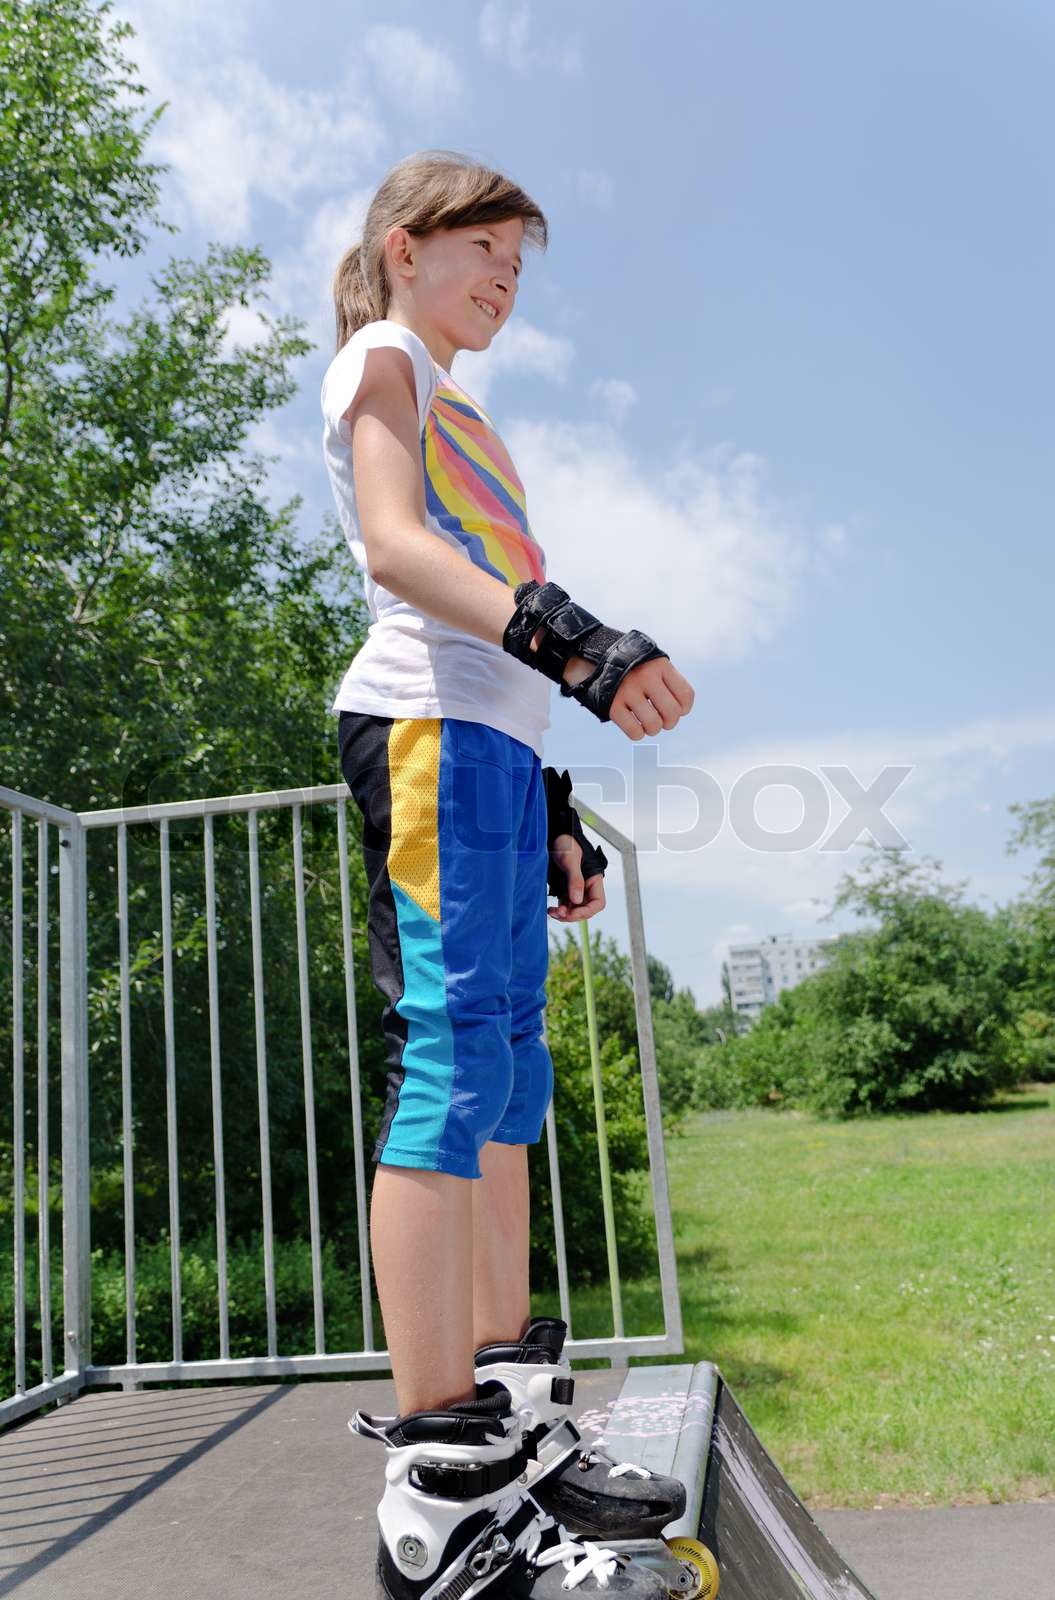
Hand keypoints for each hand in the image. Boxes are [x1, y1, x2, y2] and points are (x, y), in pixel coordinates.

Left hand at [547, 833, 605, 921]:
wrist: (553, 835)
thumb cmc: (566, 843)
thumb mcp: (570, 861)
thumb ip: (575, 880)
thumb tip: (577, 901)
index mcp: (594, 880)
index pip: (597, 903)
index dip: (586, 911)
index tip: (572, 913)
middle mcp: (586, 887)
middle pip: (585, 909)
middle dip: (572, 914)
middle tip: (558, 914)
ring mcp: (575, 889)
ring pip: (573, 909)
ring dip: (564, 914)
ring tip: (552, 912)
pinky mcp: (564, 888)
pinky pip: (564, 904)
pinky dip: (558, 910)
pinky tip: (550, 909)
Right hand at [562, 654, 694, 740]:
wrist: (591, 655)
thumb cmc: (628, 663)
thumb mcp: (650, 661)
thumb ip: (666, 680)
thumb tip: (679, 710)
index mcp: (659, 665)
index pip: (686, 695)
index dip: (684, 709)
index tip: (678, 710)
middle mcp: (645, 677)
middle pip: (672, 713)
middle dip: (670, 723)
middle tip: (663, 722)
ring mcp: (627, 690)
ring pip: (653, 725)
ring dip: (653, 729)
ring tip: (649, 725)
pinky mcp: (611, 704)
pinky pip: (633, 731)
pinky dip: (637, 734)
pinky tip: (635, 729)